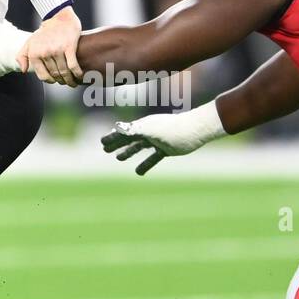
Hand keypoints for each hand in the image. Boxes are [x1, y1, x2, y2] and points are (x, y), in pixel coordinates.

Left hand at [18, 7, 82, 86]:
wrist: (59, 16)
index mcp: (34, 53)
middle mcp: (44, 52)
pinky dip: (77, 73)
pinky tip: (79, 76)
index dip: (50, 81)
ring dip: (70, 80)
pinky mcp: (69, 47)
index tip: (55, 81)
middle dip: (61, 81)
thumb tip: (23, 70)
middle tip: (66, 81)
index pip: (43, 76)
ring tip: (74, 82)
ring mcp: (57, 50)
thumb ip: (22, 56)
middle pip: (55, 75)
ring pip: (64, 72)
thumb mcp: (29, 42)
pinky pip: (73, 66)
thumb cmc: (45, 31)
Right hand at [100, 103, 226, 174]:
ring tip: (118, 159)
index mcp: (144, 126)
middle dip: (117, 144)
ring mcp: (158, 140)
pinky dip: (145, 164)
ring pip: (139, 147)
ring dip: (128, 152)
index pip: (124, 132)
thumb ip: (135, 129)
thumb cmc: (174, 129)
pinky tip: (138, 172)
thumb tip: (118, 129)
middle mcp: (149, 132)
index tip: (102, 142)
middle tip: (105, 150)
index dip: (112, 137)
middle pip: (129, 139)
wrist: (196, 130)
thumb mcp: (152, 130)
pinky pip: (153, 158)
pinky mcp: (167, 149)